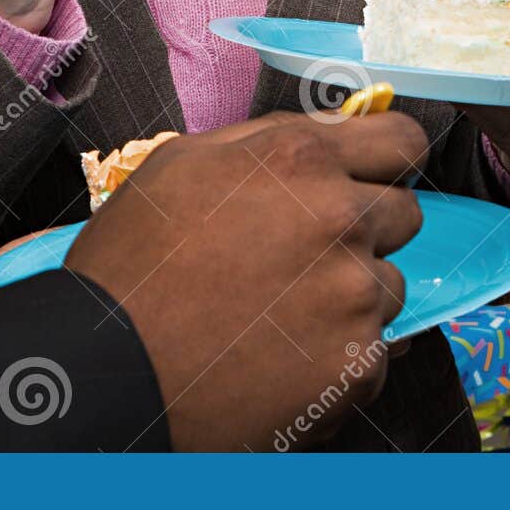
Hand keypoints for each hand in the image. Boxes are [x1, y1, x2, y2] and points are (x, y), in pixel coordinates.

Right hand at [65, 111, 426, 450]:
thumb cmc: (131, 267)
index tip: (373, 178)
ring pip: (387, 287)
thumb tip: (331, 133)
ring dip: (350, 297)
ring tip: (279, 317)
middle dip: (366, 230)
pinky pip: (374, 352)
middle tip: (304, 258)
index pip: (404, 141)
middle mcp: (341, 220)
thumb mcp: (182, 164)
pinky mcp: (357, 366)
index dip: (389, 159)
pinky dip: (338, 359)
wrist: (104, 376)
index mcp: (302, 161)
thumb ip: (270, 139)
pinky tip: (281, 362)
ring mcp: (355, 296)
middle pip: (405, 215)